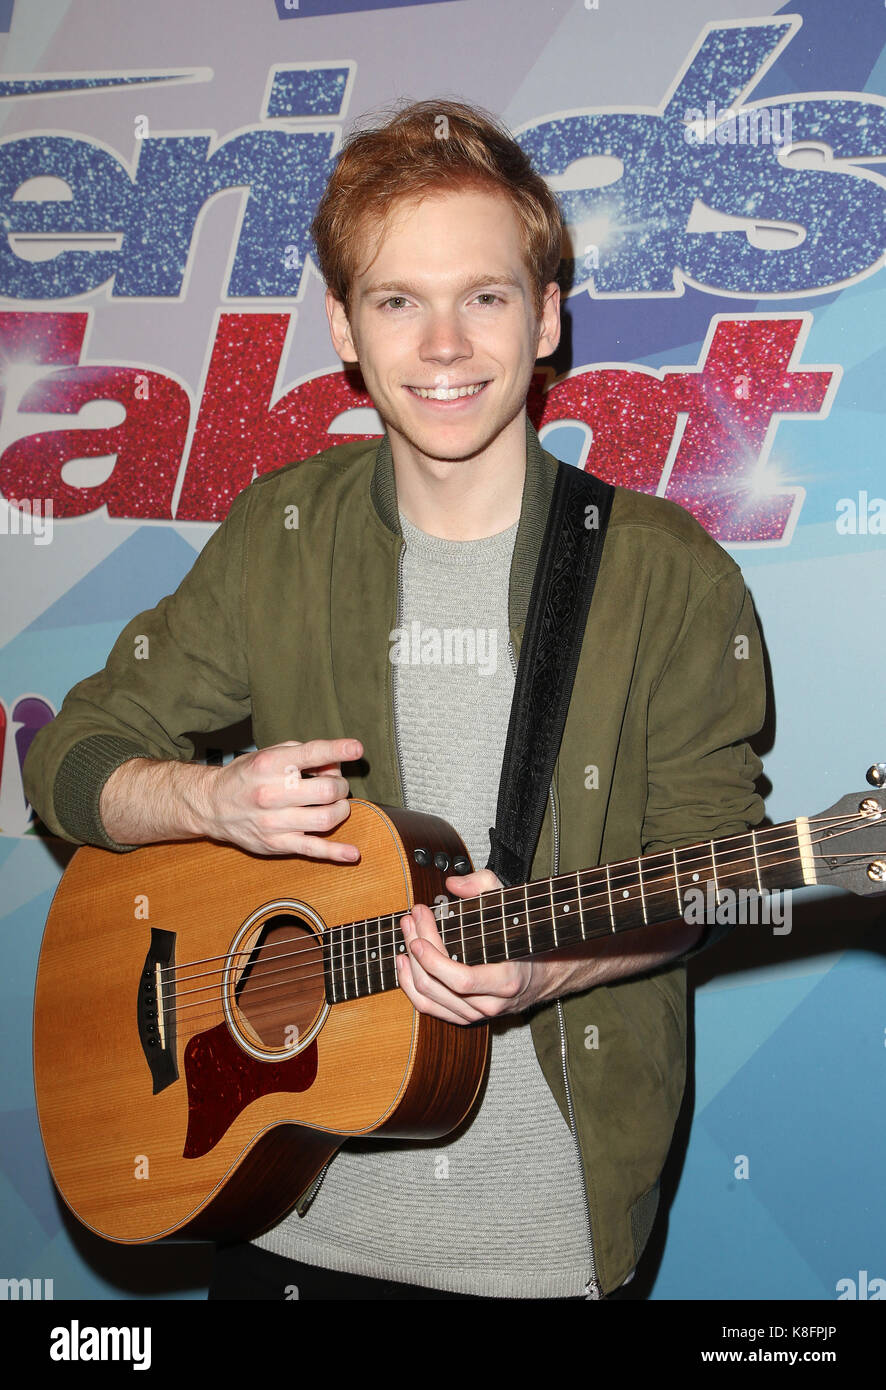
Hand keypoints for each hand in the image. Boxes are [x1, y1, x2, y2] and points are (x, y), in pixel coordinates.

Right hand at [205, 737, 363, 859]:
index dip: (338, 750)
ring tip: (335, 805)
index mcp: (270, 764)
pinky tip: (352, 853)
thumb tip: (335, 764)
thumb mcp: (268, 754)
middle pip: (326, 790)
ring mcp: (275, 821)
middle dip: (340, 786)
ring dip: (340, 810)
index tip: (356, 748)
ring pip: (326, 818)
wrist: (211, 805)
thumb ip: (302, 754)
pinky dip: (335, 852)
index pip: (311, 754)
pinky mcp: (277, 844)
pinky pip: (312, 849)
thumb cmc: (246, 777)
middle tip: (335, 784)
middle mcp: (271, 793)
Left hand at [396, 867, 557, 1024]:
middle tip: (412, 918)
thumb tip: (454, 884)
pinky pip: (428, 1007)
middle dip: (417, 946)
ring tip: (406, 934)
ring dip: (409, 964)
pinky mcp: (462, 1016)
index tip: (420, 928)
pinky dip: (410, 985)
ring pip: (428, 996)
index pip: (462, 980)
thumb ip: (486, 887)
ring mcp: (474, 1013)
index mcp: (506, 981)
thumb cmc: (524, 940)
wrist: (542, 975)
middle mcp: (489, 1004)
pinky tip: (403, 962)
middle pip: (437, 984)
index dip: (434, 959)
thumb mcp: (512, 906)